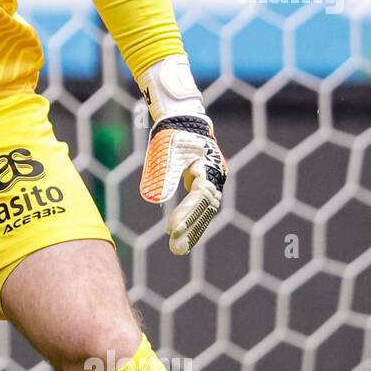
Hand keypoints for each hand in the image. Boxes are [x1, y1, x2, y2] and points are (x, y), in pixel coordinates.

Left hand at [136, 54, 225, 254]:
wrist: (182, 121)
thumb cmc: (172, 136)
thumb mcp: (167, 153)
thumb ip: (164, 174)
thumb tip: (156, 199)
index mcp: (208, 166)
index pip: (200, 195)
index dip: (186, 213)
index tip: (171, 229)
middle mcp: (215, 176)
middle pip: (205, 209)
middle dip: (190, 228)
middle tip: (175, 248)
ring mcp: (212, 181)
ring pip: (205, 211)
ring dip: (192, 230)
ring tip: (177, 249)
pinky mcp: (205, 185)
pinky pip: (201, 208)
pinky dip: (192, 222)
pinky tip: (182, 237)